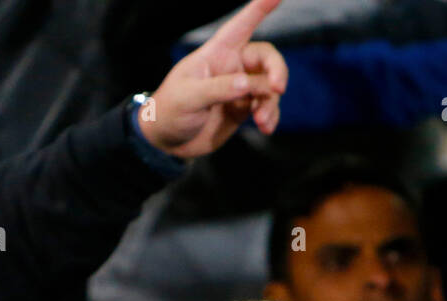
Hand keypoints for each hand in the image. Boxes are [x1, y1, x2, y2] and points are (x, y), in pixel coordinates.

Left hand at [140, 0, 288, 158]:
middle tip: (277, 88)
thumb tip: (247, 84)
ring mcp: (240, 88)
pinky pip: (267, 107)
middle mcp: (232, 67)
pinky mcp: (244, 109)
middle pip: (266, 58)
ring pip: (269, 86)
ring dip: (270, 102)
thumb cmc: (170, 110)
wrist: (168, 142)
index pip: (240, 26)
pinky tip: (266, 128)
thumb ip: (218, 89)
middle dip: (276, 70)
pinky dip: (271, 117)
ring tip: (262, 121)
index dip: (258, 10)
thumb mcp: (189, 97)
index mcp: (216, 54)